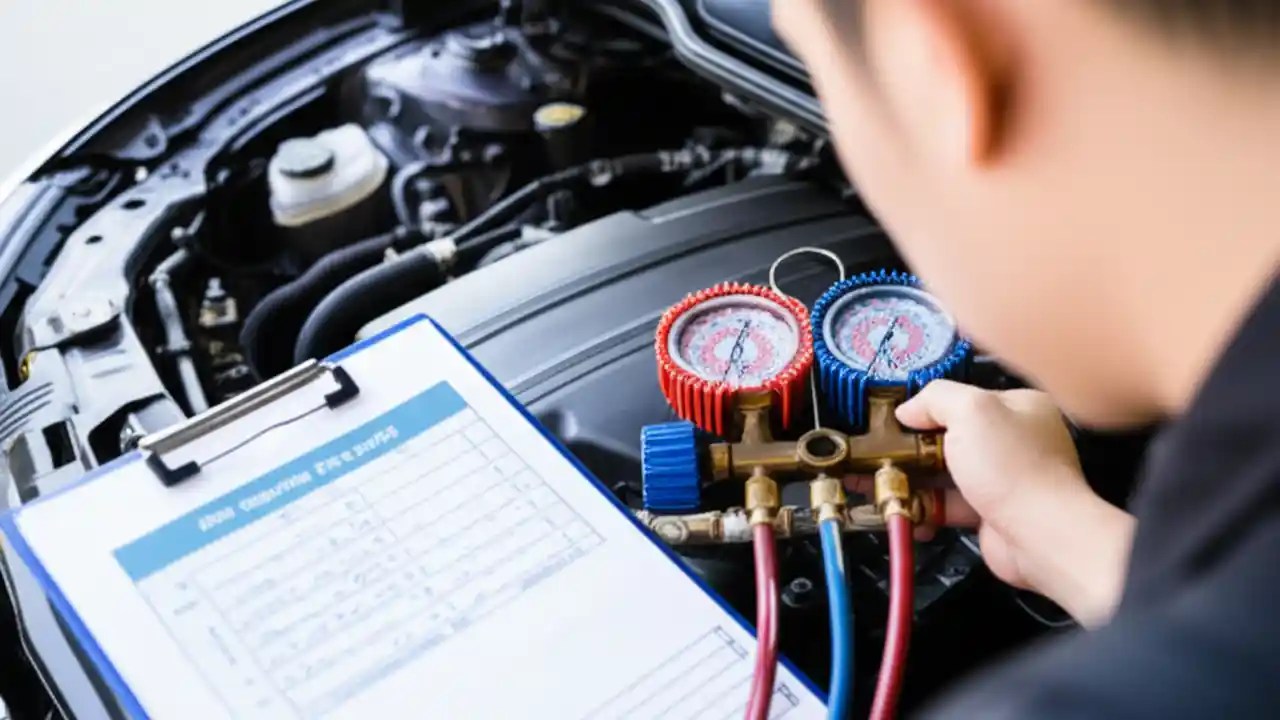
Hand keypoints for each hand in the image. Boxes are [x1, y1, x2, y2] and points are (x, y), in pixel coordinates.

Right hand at [895, 381, 1134, 626]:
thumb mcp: (971, 411)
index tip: (898, 422)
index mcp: (1018, 407)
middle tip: (884, 455)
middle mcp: (1013, 441)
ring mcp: (1002, 479)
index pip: (962, 399)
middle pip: (950, 437)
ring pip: (945, 474)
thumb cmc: (1016, 469)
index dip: (927, 409)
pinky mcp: (989, 512)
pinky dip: (926, 509)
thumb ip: (937, 399)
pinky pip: (949, 505)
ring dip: (915, 481)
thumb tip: (909, 408)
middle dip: (914, 448)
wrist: (1039, 536)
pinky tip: (907, 511)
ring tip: (885, 484)